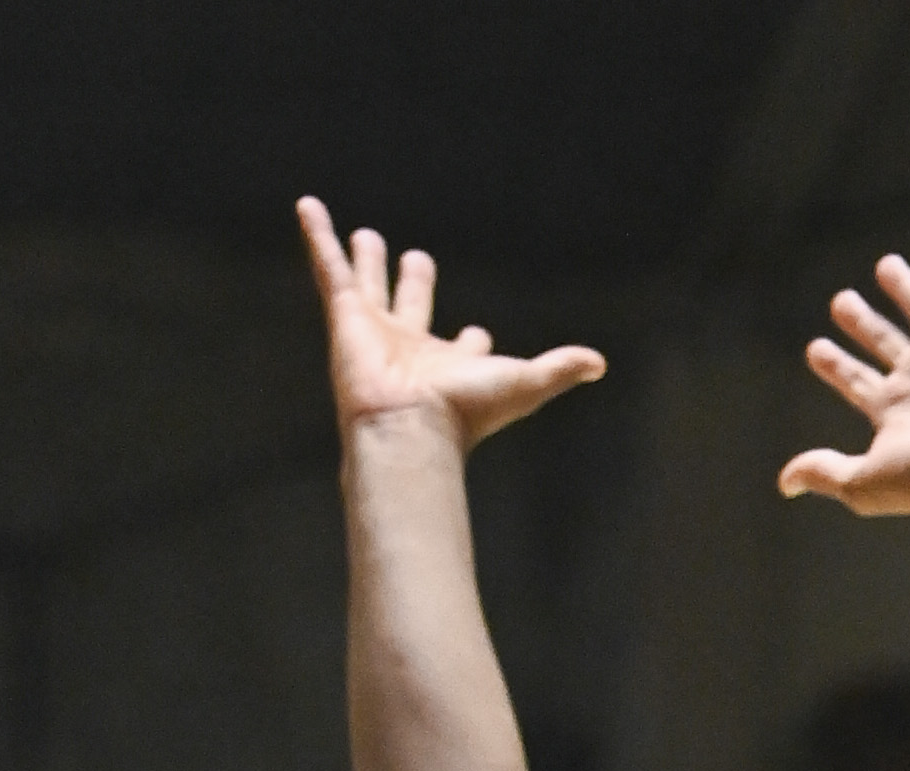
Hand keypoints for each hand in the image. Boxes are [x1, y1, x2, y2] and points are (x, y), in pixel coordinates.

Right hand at [298, 198, 602, 451]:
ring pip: (368, 285)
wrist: (410, 425)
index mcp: (453, 367)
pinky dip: (317, 236)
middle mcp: (413, 349)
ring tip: (364, 234)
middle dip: (415, 286)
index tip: (480, 335)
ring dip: (366, 261)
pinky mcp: (345, 314)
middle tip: (417, 259)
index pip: (465, 348)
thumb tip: (600, 364)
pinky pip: (328, 266)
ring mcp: (375, 331)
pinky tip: (308, 206)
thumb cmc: (468, 410)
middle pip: (412, 308)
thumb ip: (560, 369)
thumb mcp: (525, 382)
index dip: (474, 342)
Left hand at [779, 229, 909, 519]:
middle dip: (861, 322)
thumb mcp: (865, 481)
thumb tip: (786, 483)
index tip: (816, 350)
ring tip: (886, 266)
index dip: (835, 365)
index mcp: (894, 410)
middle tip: (841, 303)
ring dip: (904, 288)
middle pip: (884, 341)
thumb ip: (825, 471)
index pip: (856, 380)